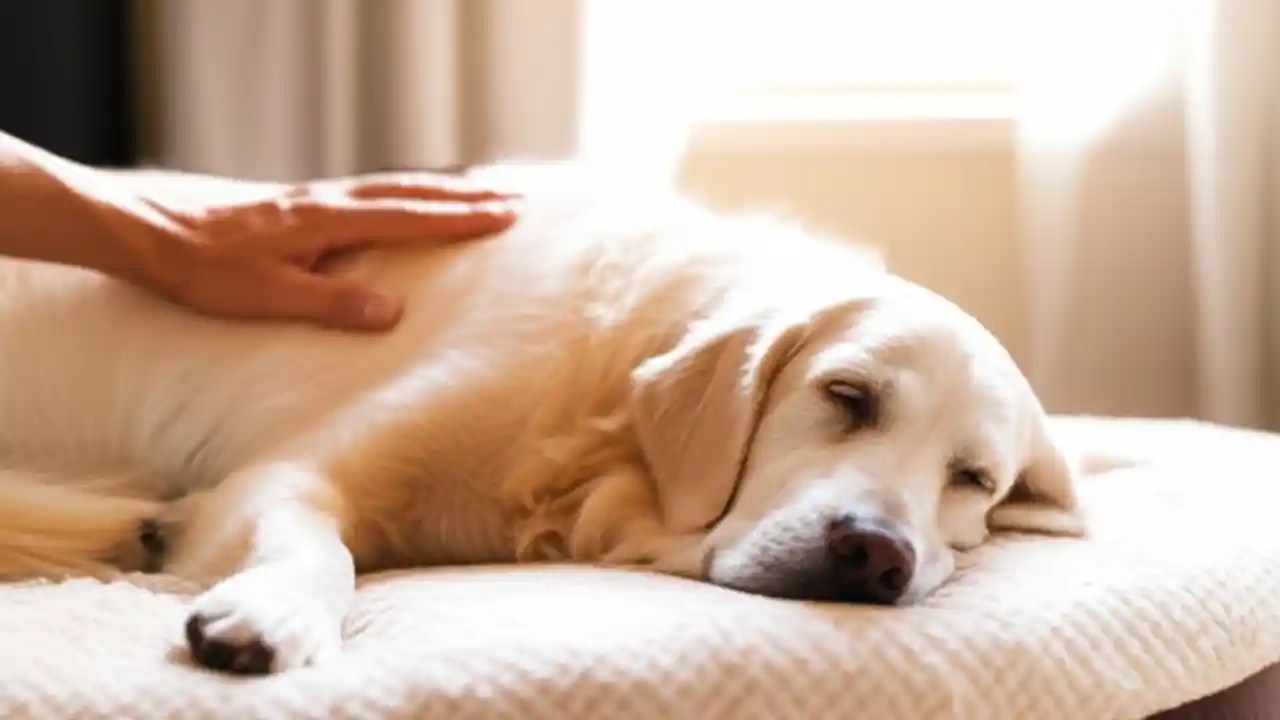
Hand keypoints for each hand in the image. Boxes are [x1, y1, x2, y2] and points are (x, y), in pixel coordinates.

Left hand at [139, 173, 517, 330]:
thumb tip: (395, 312)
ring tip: (478, 194)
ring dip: (439, 191)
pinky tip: (409, 203)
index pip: (409, 217)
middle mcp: (328, 202)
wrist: (153, 235)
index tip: (504, 215)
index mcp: (328, 221)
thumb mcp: (269, 296)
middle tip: (512, 200)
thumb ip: (333, 303)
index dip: (459, 218)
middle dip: (464, 198)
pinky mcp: (304, 206)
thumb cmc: (207, 272)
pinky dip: (406, 194)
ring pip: (392, 187)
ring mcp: (316, 200)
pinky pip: (371, 193)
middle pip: (410, 193)